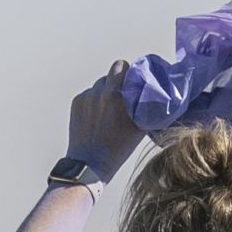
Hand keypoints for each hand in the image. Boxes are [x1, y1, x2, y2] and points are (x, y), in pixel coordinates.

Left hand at [65, 61, 142, 183]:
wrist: (89, 165)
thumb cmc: (117, 149)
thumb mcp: (139, 127)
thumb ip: (145, 106)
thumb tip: (155, 93)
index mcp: (116, 95)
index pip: (121, 66)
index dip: (128, 73)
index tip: (132, 82)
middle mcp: (100, 92)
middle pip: (111, 73)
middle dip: (117, 81)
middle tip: (121, 95)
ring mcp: (86, 97)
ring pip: (99, 84)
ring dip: (105, 91)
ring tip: (107, 110)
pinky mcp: (76, 103)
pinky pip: (88, 94)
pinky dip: (93, 101)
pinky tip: (96, 117)